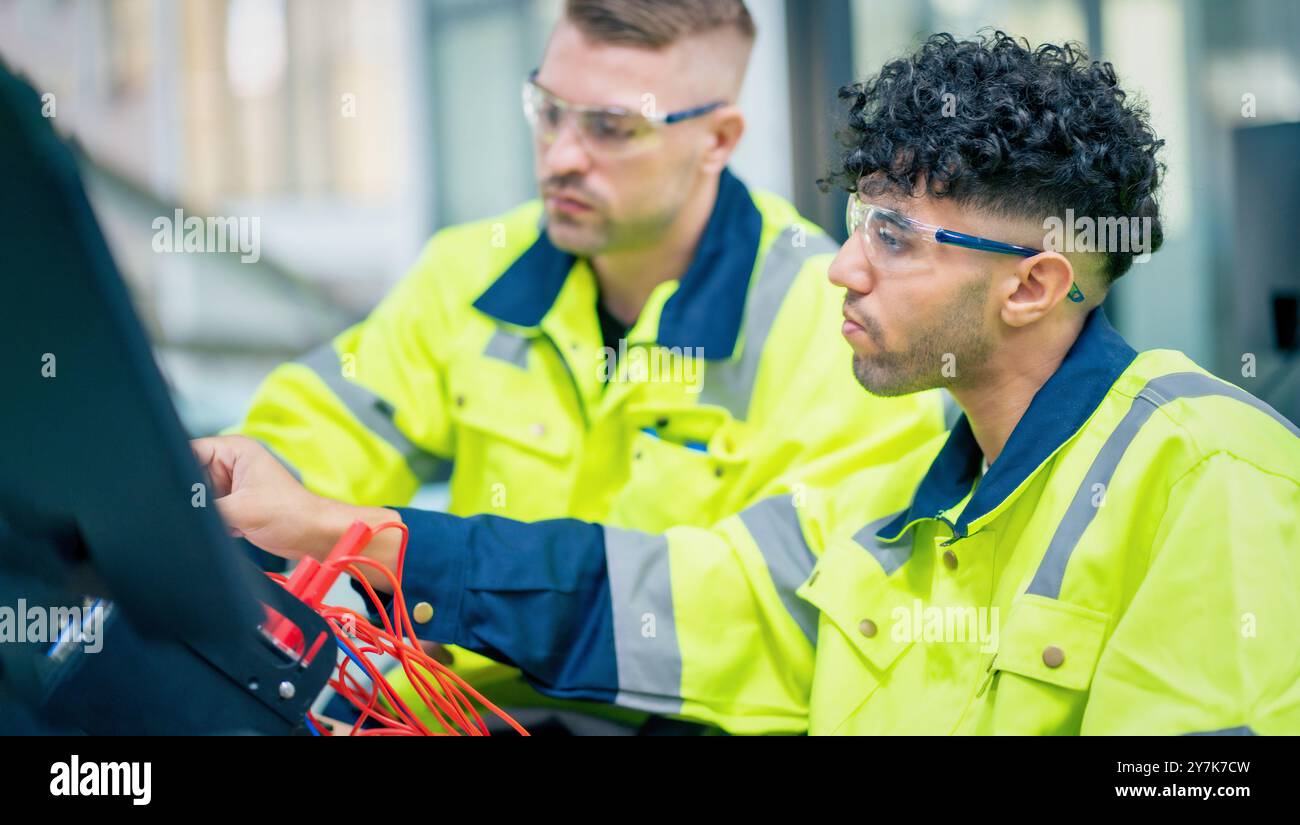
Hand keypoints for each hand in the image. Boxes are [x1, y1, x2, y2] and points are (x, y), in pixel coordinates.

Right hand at [191, 435, 330, 559]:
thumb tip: (181, 508)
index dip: (178, 469)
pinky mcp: (233, 504)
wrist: (310, 535)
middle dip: (197, 496)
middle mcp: (232, 464)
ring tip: (231, 518)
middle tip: (210, 509)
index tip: (174, 489)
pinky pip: (209, 512)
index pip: (190, 450)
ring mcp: (232, 485)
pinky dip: (216, 522)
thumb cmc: (291, 513)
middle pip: (191, 476)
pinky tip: (236, 527)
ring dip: (209, 512)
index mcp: (236, 450)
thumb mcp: (240, 509)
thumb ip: (204, 507)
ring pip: (199, 497)